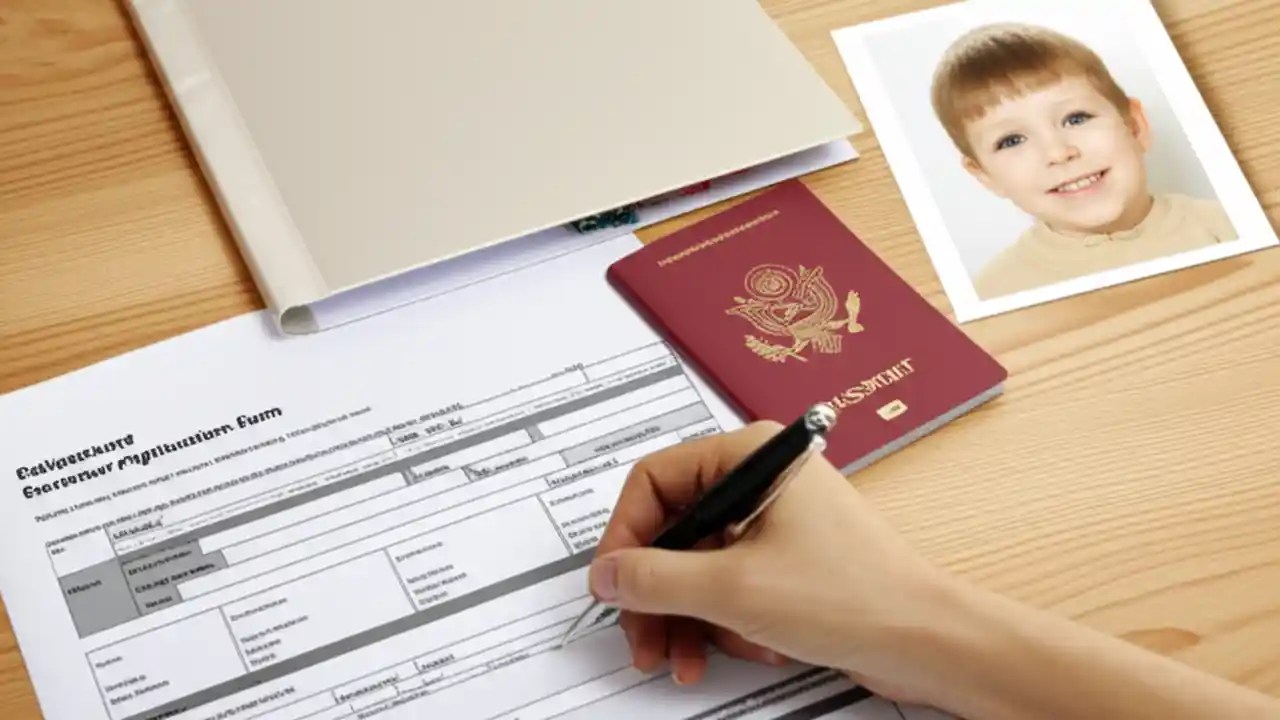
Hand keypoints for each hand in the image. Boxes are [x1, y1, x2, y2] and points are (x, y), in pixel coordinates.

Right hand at [587, 420, 959, 703]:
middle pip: (672, 529)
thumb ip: (655, 579)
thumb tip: (608, 573)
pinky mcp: (787, 561)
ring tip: (684, 659)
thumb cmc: (856, 594)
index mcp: (751, 456)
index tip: (612, 583)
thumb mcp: (733, 589)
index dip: (625, 535)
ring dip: (685, 617)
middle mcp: (761, 480)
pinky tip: (745, 648)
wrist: (925, 641)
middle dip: (655, 592)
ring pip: (697, 564)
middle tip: (644, 637)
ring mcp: (775, 521)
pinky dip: (723, 621)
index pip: (654, 479)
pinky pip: (729, 586)